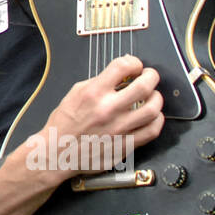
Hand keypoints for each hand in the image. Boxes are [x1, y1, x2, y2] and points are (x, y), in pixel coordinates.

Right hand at [34, 55, 163, 179]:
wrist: (57, 152)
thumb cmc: (64, 124)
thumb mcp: (74, 94)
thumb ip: (98, 83)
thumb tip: (121, 75)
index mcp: (93, 93)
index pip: (122, 67)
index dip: (133, 62)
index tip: (135, 66)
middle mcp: (108, 109)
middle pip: (144, 86)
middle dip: (151, 76)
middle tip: (150, 76)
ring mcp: (118, 129)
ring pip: (153, 109)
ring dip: (156, 98)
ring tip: (152, 96)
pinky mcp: (124, 145)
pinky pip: (151, 131)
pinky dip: (157, 120)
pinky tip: (153, 116)